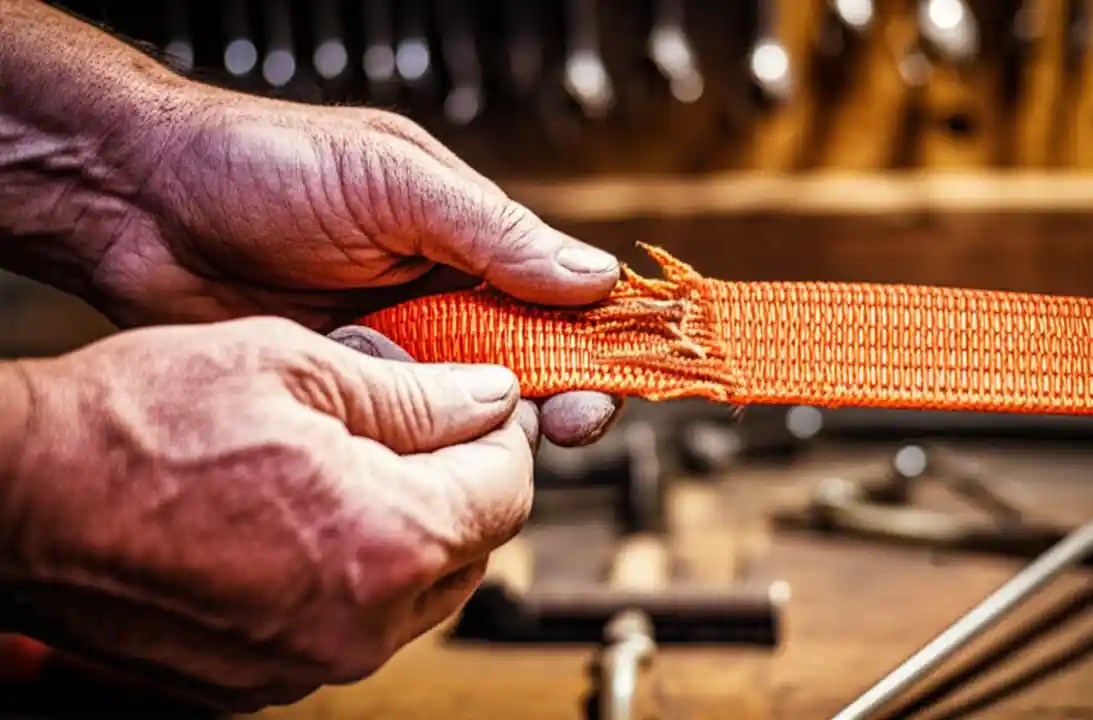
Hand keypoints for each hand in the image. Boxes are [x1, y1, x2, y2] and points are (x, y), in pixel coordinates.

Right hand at [1, 317, 537, 709]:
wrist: (17, 499)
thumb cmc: (137, 425)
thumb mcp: (294, 367)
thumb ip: (415, 393)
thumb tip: (489, 398)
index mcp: (386, 542)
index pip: (507, 493)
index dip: (504, 438)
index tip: (484, 404)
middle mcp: (360, 625)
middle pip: (472, 550)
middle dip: (465, 485)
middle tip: (427, 428)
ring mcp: (308, 664)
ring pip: (418, 595)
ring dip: (415, 530)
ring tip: (361, 465)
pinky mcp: (261, 681)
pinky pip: (352, 626)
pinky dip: (357, 574)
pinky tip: (313, 519)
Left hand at [2, 40, 619, 443]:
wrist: (137, 205)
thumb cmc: (261, 165)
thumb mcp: (392, 183)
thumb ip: (494, 233)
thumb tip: (594, 275)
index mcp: (468, 235)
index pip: (564, 290)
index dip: (602, 332)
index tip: (626, 370)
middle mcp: (441, 294)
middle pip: (532, 357)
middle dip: (565, 391)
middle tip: (573, 420)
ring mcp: (397, 345)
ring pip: (474, 401)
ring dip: (497, 423)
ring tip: (506, 437)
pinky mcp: (350, 388)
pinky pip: (409, 426)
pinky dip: (429, 440)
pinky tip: (432, 447)